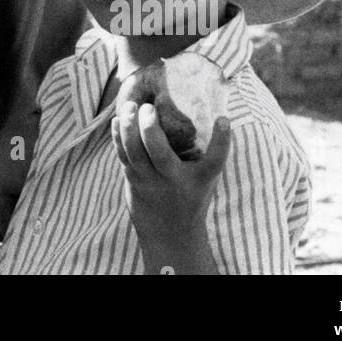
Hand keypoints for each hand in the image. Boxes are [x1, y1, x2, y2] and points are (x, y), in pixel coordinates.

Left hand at [111, 100, 230, 271]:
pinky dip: (118, 137)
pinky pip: (122, 156)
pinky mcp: (132, 180)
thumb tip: (215, 114)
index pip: (215, 161)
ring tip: (130, 105)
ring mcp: (149, 182)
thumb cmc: (191, 197)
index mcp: (198, 180)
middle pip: (160, 154)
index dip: (222, 140)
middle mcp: (173, 181)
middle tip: (148, 107)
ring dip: (129, 128)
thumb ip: (208, 152)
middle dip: (150, 129)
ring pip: (134, 153)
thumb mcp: (205, 179)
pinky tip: (118, 119)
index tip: (223, 119)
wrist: (170, 234)